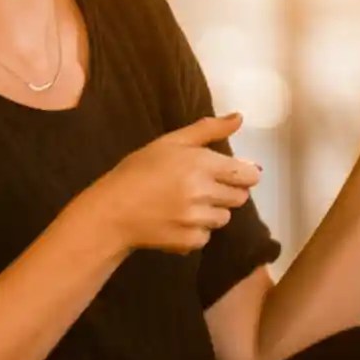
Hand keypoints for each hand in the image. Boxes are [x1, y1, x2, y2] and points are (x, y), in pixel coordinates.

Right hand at [76, 114, 261, 254]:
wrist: (112, 211)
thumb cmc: (138, 170)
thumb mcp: (170, 142)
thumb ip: (208, 129)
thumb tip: (239, 118)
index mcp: (202, 163)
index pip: (248, 175)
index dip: (243, 174)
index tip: (230, 173)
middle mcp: (204, 192)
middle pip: (240, 197)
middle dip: (227, 191)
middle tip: (203, 187)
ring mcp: (197, 220)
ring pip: (224, 218)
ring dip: (212, 211)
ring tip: (186, 203)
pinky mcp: (189, 242)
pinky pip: (207, 236)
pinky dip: (196, 231)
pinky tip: (177, 220)